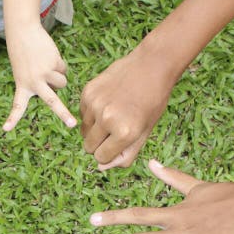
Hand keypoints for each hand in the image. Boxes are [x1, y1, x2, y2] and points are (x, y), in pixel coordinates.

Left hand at [3, 25, 75, 130]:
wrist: (23, 31)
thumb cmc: (23, 54)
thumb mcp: (24, 73)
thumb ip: (38, 84)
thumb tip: (59, 87)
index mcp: (22, 86)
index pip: (17, 107)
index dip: (12, 119)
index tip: (5, 130)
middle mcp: (34, 83)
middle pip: (52, 102)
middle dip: (64, 114)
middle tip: (72, 125)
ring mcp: (45, 73)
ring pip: (62, 83)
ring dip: (59, 74)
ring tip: (46, 64)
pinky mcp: (54, 63)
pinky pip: (63, 69)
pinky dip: (59, 63)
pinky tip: (48, 55)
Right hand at [80, 47, 173, 169]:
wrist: (152, 65)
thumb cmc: (152, 102)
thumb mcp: (145, 132)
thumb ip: (125, 154)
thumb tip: (100, 168)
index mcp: (125, 133)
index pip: (101, 158)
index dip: (109, 153)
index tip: (118, 143)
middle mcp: (107, 119)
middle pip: (89, 147)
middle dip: (99, 143)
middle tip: (115, 129)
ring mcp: (95, 104)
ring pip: (84, 131)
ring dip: (95, 128)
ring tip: (113, 113)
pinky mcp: (87, 92)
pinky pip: (82, 114)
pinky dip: (91, 113)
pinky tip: (108, 101)